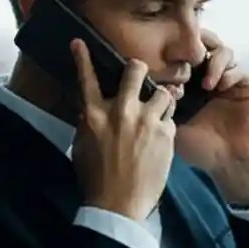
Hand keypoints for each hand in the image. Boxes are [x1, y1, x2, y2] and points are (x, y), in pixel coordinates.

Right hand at [70, 39, 176, 221]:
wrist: (117, 205)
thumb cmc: (95, 178)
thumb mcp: (83, 146)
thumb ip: (89, 122)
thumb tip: (93, 109)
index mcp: (93, 115)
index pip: (86, 78)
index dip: (82, 57)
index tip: (79, 42)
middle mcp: (121, 112)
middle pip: (136, 71)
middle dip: (139, 68)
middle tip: (140, 73)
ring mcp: (146, 122)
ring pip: (162, 92)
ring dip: (160, 100)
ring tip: (157, 112)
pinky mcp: (165, 135)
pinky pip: (170, 119)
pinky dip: (165, 125)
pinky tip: (160, 138)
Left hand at [174, 30, 248, 203]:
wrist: (230, 164)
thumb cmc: (199, 149)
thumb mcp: (170, 126)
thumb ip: (159, 104)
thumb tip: (140, 84)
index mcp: (189, 84)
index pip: (182, 55)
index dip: (173, 52)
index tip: (164, 59)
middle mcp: (208, 77)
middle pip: (203, 45)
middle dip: (195, 45)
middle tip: (186, 56)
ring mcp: (228, 80)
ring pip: (222, 51)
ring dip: (212, 61)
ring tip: (204, 83)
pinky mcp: (246, 86)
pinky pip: (238, 69)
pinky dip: (228, 73)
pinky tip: (218, 88)